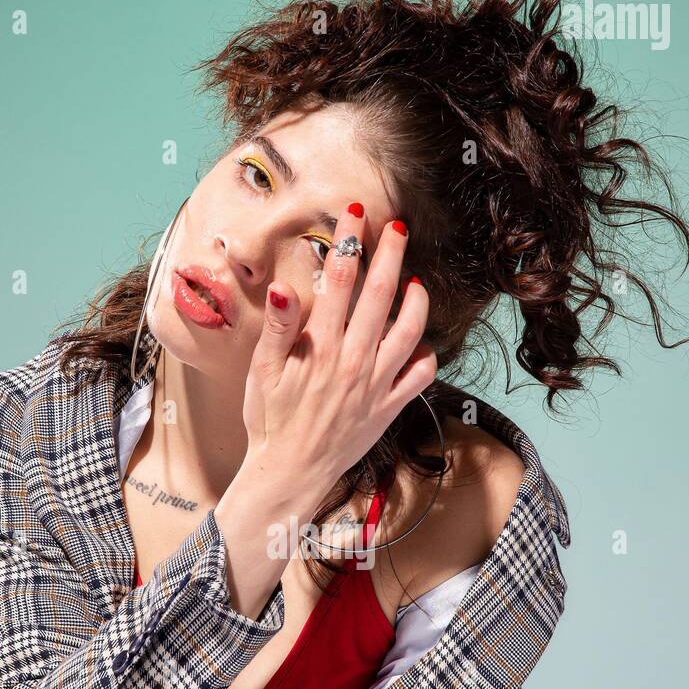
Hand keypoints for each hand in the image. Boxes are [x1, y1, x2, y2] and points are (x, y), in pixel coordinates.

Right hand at [242, 203, 436, 497]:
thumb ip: (278, 328)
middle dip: (390, 255)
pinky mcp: (389, 407)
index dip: (349, 243)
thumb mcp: (262, 372)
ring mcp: (376, 384)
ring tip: (416, 281)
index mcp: (320, 347)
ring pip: (410, 331)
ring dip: (416, 300)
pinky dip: (426, 355)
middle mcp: (354, 361)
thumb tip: (283, 288)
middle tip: (398, 228)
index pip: (338, 281)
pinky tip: (421, 341)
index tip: (355, 216)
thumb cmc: (270, 421)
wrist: (290, 472)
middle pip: (380, 295)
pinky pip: (420, 376)